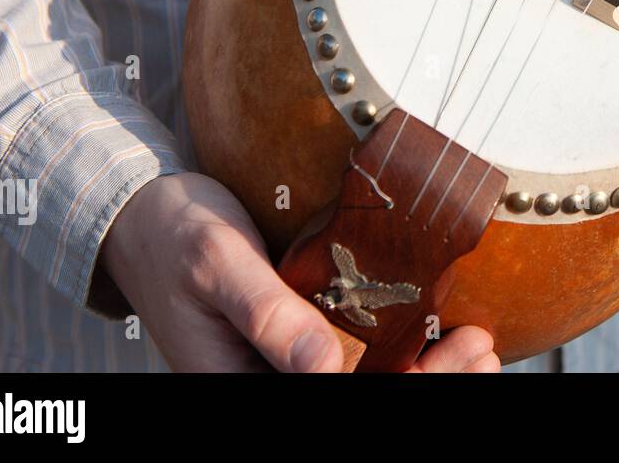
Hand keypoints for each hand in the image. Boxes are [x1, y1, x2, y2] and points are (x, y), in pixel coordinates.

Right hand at [101, 172, 499, 372]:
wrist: (137, 214)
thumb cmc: (172, 232)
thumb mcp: (220, 264)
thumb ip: (270, 315)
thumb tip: (326, 368)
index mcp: (238, 384)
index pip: (335, 404)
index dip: (405, 390)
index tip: (452, 360)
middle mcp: (263, 382)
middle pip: (360, 400)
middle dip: (428, 383)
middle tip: (481, 349)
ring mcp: (278, 365)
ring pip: (362, 384)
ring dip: (421, 372)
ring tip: (474, 345)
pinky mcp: (290, 341)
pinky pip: (352, 361)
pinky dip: (398, 351)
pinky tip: (435, 332)